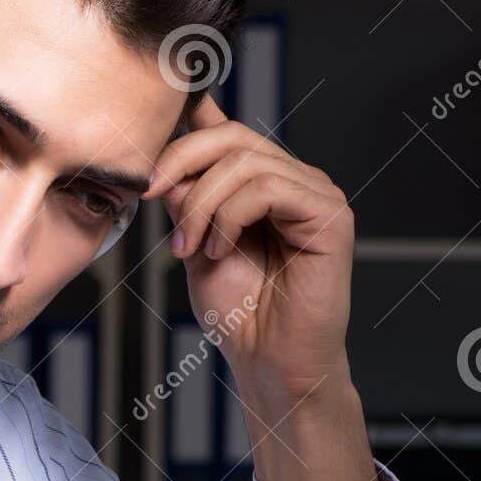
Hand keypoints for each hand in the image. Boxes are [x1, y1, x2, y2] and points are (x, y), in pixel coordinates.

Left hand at [142, 91, 381, 480]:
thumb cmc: (237, 311)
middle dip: (179, 164)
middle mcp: (293, 180)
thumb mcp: (194, 245)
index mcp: (262, 183)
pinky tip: (218, 251)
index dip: (189, 120)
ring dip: (201, 204)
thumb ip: (185, 201)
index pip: (226, 131)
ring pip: (245, 162)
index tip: (151, 140)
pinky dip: (230, 217)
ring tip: (187, 248)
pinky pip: (270, 188)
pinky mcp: (330, 215)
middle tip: (150, 198)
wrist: (267, 361)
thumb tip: (164, 162)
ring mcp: (315, 194)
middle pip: (231, 137)